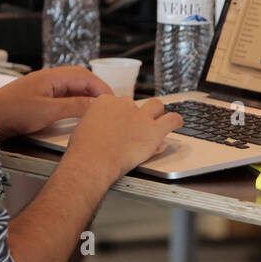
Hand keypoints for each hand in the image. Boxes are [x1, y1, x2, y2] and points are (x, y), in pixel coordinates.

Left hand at [0, 66, 111, 140]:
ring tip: (96, 107)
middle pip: (79, 77)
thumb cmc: (13, 113)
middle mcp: (48, 78)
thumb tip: (95, 103)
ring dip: (85, 93)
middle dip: (96, 88)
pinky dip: (74, 99)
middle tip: (108, 102)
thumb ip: (74, 106)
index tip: (113, 100)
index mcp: (51, 76)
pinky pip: (62, 93)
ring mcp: (41, 86)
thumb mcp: (48, 111)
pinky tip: (77, 110)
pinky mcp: (36, 96)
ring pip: (71, 85)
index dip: (101, 87)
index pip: (85, 76)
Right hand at [65, 96, 183, 183]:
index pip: (118, 103)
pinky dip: (176, 120)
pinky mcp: (154, 130)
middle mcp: (125, 104)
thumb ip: (96, 123)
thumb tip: (101, 127)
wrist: (93, 160)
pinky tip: (177, 123)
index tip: (119, 124)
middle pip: (136, 105)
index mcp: (106, 101)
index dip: (120, 115)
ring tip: (158, 121)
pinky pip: (172, 119)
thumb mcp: (84, 128)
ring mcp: (141, 116)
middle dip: (136, 115)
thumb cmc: (84, 150)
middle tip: (134, 128)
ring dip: (157, 113)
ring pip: (156, 106)